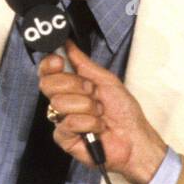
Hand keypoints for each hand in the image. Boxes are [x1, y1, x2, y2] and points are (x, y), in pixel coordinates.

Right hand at [37, 43, 168, 183]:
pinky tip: (97, 128)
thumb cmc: (125, 112)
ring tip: (100, 113)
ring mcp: (62, 120)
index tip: (59, 61)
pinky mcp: (65, 138)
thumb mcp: (107, 81)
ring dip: (87, 106)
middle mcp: (65, 102)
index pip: (47, 72)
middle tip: (93, 92)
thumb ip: (84, 63)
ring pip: (59, 103)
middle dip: (75, 85)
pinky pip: (67, 123)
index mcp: (72, 87)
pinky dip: (89, 123)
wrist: (135, 139)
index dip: (49, 65)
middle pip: (48, 84)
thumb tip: (68, 44)